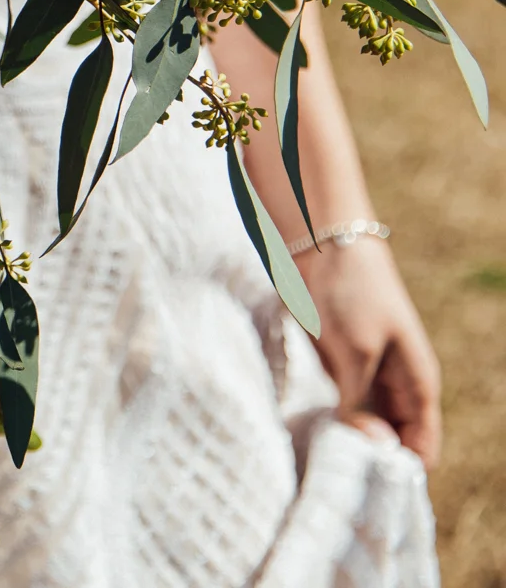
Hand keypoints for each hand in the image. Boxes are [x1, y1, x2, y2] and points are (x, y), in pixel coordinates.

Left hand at [294, 236, 441, 466]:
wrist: (324, 245)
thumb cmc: (350, 293)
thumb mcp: (356, 351)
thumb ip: (362, 402)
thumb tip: (374, 450)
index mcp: (418, 384)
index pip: (422, 445)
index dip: (400, 470)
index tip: (367, 488)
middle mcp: (397, 386)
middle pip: (394, 440)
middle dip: (370, 461)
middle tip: (336, 479)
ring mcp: (368, 376)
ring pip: (367, 426)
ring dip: (348, 443)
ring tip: (320, 463)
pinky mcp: (340, 366)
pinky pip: (344, 407)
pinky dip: (331, 421)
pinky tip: (310, 436)